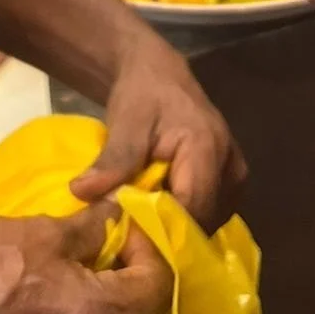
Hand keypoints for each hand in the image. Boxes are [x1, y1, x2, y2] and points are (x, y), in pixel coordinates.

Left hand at [72, 43, 243, 233]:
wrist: (158, 72)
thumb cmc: (142, 93)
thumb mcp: (125, 122)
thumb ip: (112, 160)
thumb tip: (81, 193)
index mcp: (208, 149)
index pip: (190, 210)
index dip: (159, 232)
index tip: (127, 241)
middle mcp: (231, 167)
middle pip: (201, 221)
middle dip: (165, 234)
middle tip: (129, 235)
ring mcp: (234, 176)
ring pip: (206, 223)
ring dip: (174, 229)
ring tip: (141, 224)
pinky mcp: (229, 181)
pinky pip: (208, 213)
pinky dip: (183, 219)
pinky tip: (157, 213)